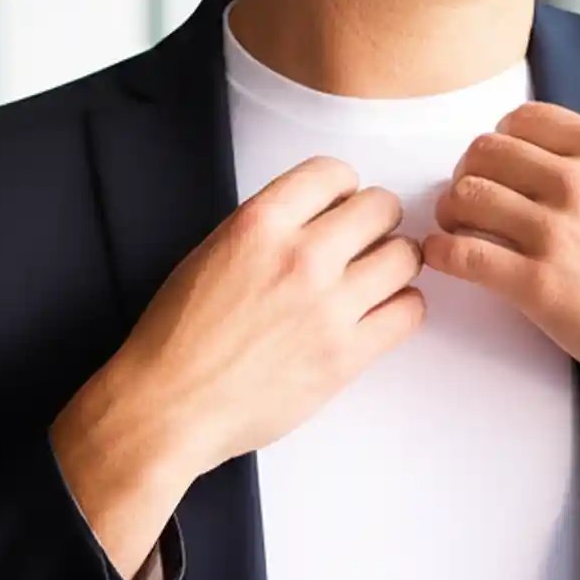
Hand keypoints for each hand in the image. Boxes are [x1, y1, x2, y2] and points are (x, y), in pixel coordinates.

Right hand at [52, 156, 424, 577]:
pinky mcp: (346, 355)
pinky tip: (381, 311)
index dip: (344, 186)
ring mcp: (328, 307)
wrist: (169, 407)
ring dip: (396, 261)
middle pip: (380, 208)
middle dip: (377, 219)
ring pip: (405, 257)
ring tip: (379, 276)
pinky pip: (409, 311)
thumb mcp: (211, 253)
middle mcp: (300, 258)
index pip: (332, 172)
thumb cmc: (178, 340)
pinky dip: (402, 306)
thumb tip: (315, 219)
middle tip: (370, 238)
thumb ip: (268, 229)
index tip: (344, 201)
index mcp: (260, 225)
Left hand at [423, 102, 579, 470]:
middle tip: (469, 202)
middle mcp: (579, 183)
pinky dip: (441, 252)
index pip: (521, 120)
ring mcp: (556, 234)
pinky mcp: (537, 285)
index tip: (496, 169)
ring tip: (457, 230)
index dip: (497, 143)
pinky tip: (446, 258)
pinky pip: (460, 254)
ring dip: (449, 212)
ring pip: (464, 197)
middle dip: (466, 175)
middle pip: (483, 153)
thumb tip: (529, 160)